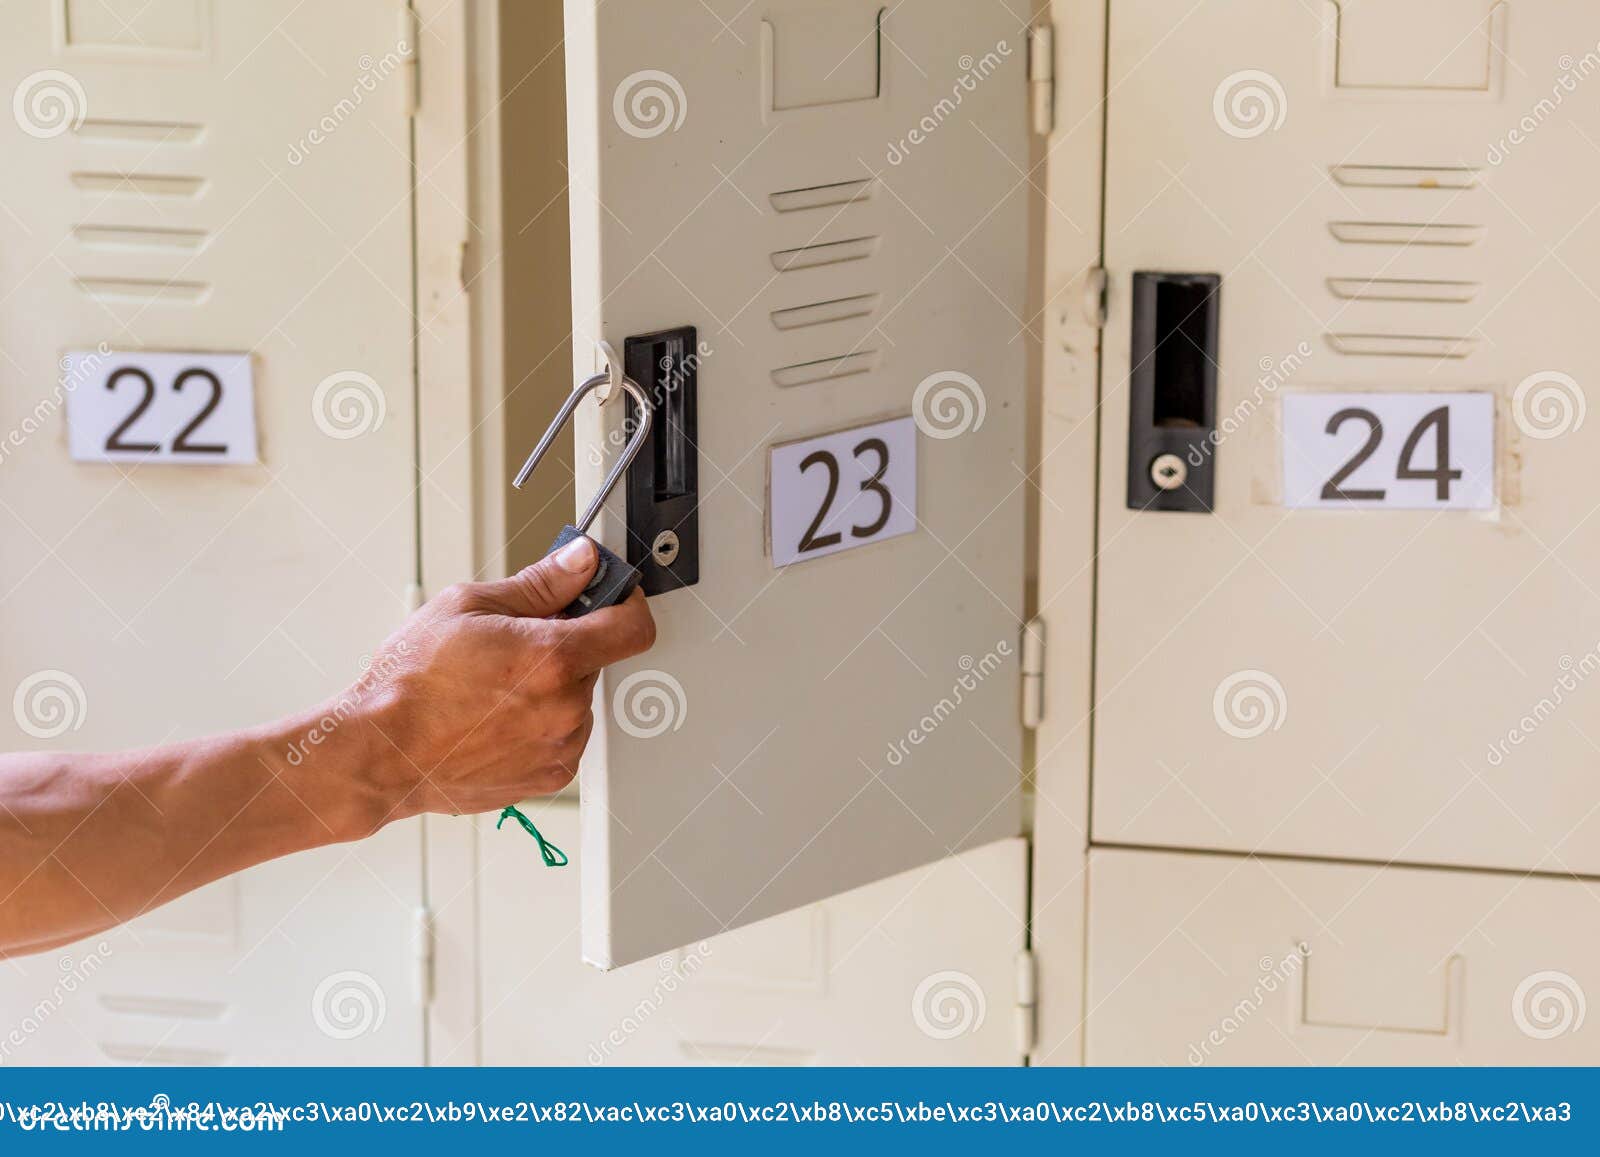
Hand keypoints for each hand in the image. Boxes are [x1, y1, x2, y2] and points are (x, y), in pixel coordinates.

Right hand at [342, 537, 655, 827]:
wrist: (382, 751)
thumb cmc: (410, 684)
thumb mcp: (468, 606)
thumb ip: (539, 584)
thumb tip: (580, 562)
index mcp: (554, 659)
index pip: (634, 628)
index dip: (624, 605)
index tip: (608, 598)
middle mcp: (566, 708)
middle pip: (596, 661)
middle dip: (566, 646)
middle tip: (515, 644)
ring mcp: (559, 747)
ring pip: (578, 700)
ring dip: (553, 688)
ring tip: (495, 686)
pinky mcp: (547, 777)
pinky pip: (562, 737)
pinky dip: (541, 723)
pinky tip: (496, 717)